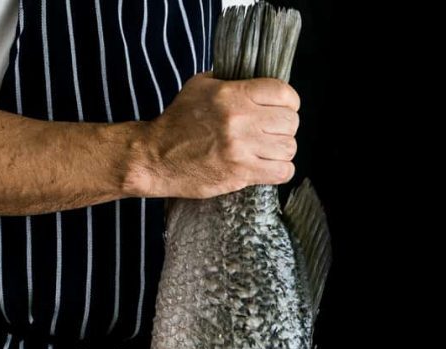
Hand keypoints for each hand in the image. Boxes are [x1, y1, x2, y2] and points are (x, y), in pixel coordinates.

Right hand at [125, 72, 299, 198]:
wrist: (155, 157)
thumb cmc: (176, 123)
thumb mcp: (199, 87)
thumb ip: (228, 79)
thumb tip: (252, 78)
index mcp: (232, 95)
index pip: (283, 93)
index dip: (289, 101)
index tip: (283, 108)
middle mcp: (240, 121)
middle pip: (290, 122)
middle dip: (286, 127)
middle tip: (274, 132)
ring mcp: (241, 149)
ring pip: (288, 148)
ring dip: (282, 150)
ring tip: (270, 151)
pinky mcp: (240, 174)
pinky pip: (281, 172)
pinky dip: (281, 171)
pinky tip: (270, 167)